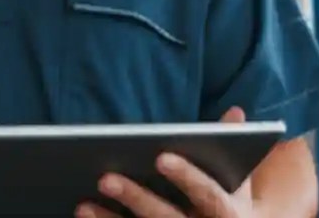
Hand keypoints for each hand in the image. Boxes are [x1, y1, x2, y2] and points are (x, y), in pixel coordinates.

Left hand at [76, 108, 255, 217]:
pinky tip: (84, 215)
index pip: (208, 195)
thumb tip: (235, 111)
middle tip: (104, 178)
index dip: (187, 176)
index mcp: (226, 212)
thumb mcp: (235, 177)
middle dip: (136, 198)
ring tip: (83, 204)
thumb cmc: (225, 200)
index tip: (161, 157)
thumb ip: (231, 144)